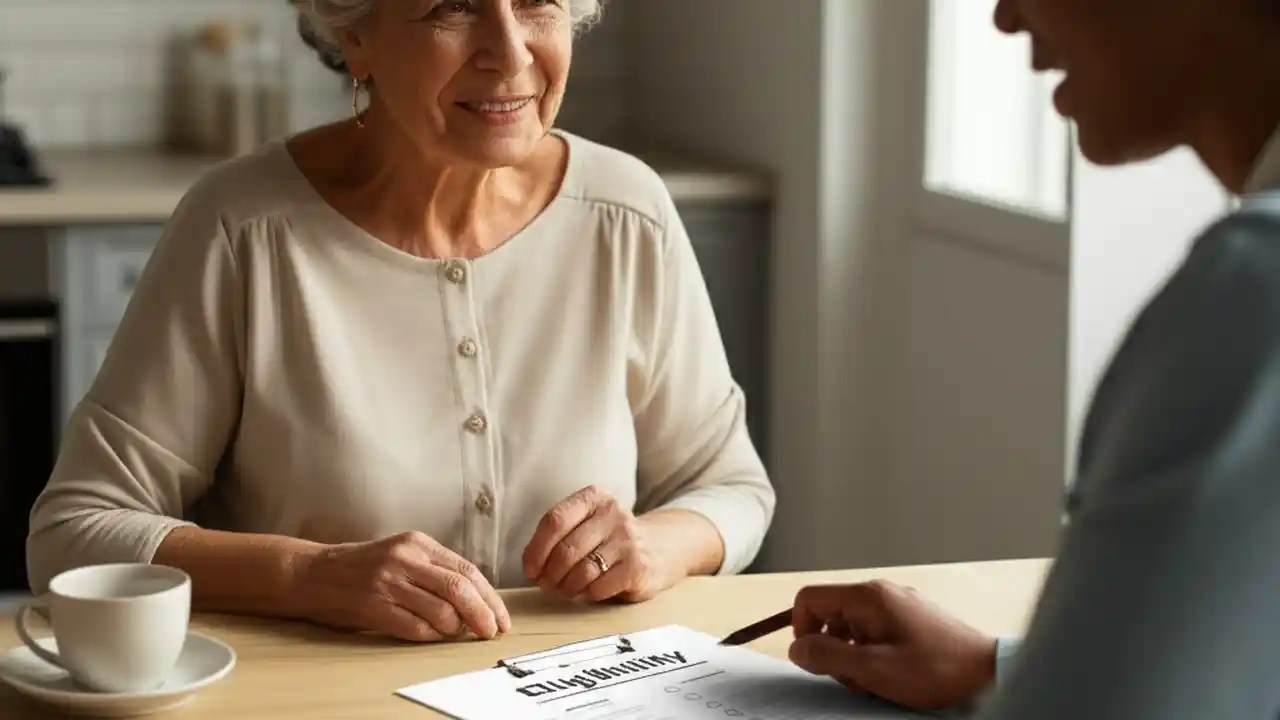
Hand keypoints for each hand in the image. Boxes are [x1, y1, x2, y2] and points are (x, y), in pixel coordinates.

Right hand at [291, 531, 511, 642]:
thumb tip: (477, 600)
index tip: (501, 618)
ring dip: (457, 630)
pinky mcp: (374, 607)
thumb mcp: (402, 554)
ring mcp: (389, 582)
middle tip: (492, 632)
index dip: (490, 597)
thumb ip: (435, 570)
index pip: (467, 570)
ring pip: (442, 611)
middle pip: (460, 589)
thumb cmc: (364, 567)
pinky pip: (417, 628)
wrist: (314, 573)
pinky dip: (433, 637)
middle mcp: (405, 559)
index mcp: (418, 543)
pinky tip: (435, 637)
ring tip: (459, 634)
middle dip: (484, 615)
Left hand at [522, 486, 680, 602]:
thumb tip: (531, 566)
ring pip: (581, 571)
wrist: (662, 547)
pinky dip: (587, 594)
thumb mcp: (588, 523)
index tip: (530, 570)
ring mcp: (628, 539)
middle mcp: (613, 513)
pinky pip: (599, 587)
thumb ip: (560, 535)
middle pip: (566, 549)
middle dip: (550, 574)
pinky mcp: (638, 566)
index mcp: (594, 497)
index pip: (555, 520)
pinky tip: (589, 591)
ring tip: (566, 590)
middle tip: (547, 586)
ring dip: (566, 587)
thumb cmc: (611, 539)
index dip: (536, 549)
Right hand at [789, 581, 996, 709]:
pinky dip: (872, 653)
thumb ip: (828, 657)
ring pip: (852, 626)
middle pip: (830, 614)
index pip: (809, 598)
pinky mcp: (911, 618)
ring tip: (877, 679)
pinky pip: (874, 631)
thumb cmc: (935, 670)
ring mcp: (897, 604)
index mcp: (867, 596)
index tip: (814, 660)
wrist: (988, 673)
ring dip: (853, 655)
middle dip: (832, 649)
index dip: (801, 629)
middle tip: (855, 677)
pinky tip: (892, 673)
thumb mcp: (873, 669)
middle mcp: (880, 592)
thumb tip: (795, 649)